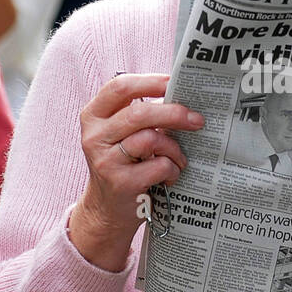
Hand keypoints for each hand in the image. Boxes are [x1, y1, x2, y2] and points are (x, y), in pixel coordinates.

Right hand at [68, 73, 204, 270]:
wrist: (107, 210)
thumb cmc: (123, 165)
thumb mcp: (120, 135)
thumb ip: (139, 115)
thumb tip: (181, 96)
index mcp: (94, 116)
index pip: (119, 87)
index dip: (149, 82)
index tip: (174, 83)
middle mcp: (94, 136)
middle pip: (139, 114)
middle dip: (174, 114)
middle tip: (197, 119)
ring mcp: (105, 160)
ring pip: (151, 140)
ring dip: (174, 149)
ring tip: (179, 159)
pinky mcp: (121, 183)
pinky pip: (159, 165)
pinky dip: (172, 169)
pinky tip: (169, 176)